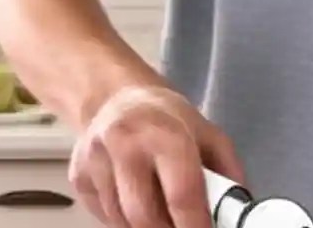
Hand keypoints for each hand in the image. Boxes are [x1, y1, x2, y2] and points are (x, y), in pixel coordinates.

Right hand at [69, 85, 247, 227]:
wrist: (116, 98)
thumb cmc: (167, 119)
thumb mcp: (208, 134)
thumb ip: (227, 173)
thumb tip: (236, 215)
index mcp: (165, 134)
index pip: (181, 194)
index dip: (194, 226)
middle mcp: (125, 145)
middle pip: (144, 215)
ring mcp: (95, 160)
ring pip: (120, 220)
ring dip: (143, 227)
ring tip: (161, 214)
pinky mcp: (77, 175)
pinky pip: (102, 215)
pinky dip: (122, 220)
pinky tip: (135, 201)